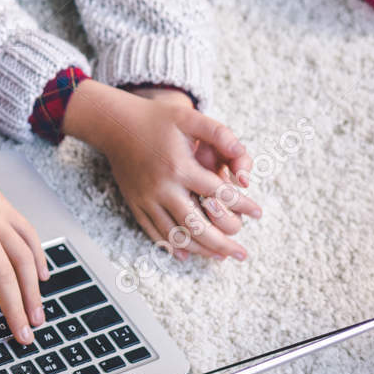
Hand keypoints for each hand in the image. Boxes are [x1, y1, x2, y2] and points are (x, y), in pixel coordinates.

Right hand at [64, 80, 254, 260]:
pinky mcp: (135, 203)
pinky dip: (172, 247)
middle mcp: (163, 188)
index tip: (259, 212)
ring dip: (201, 250)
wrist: (114, 124)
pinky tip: (187, 255)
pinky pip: (154, 232)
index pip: (219, 195)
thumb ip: (219, 133)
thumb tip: (240, 151)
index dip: (243, 205)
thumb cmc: (156, 119)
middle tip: (242, 253)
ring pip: (176, 236)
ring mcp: (146, 199)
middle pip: (198, 226)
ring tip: (221, 257)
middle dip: (224, 243)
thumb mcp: (189, 117)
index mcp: (180, 167)